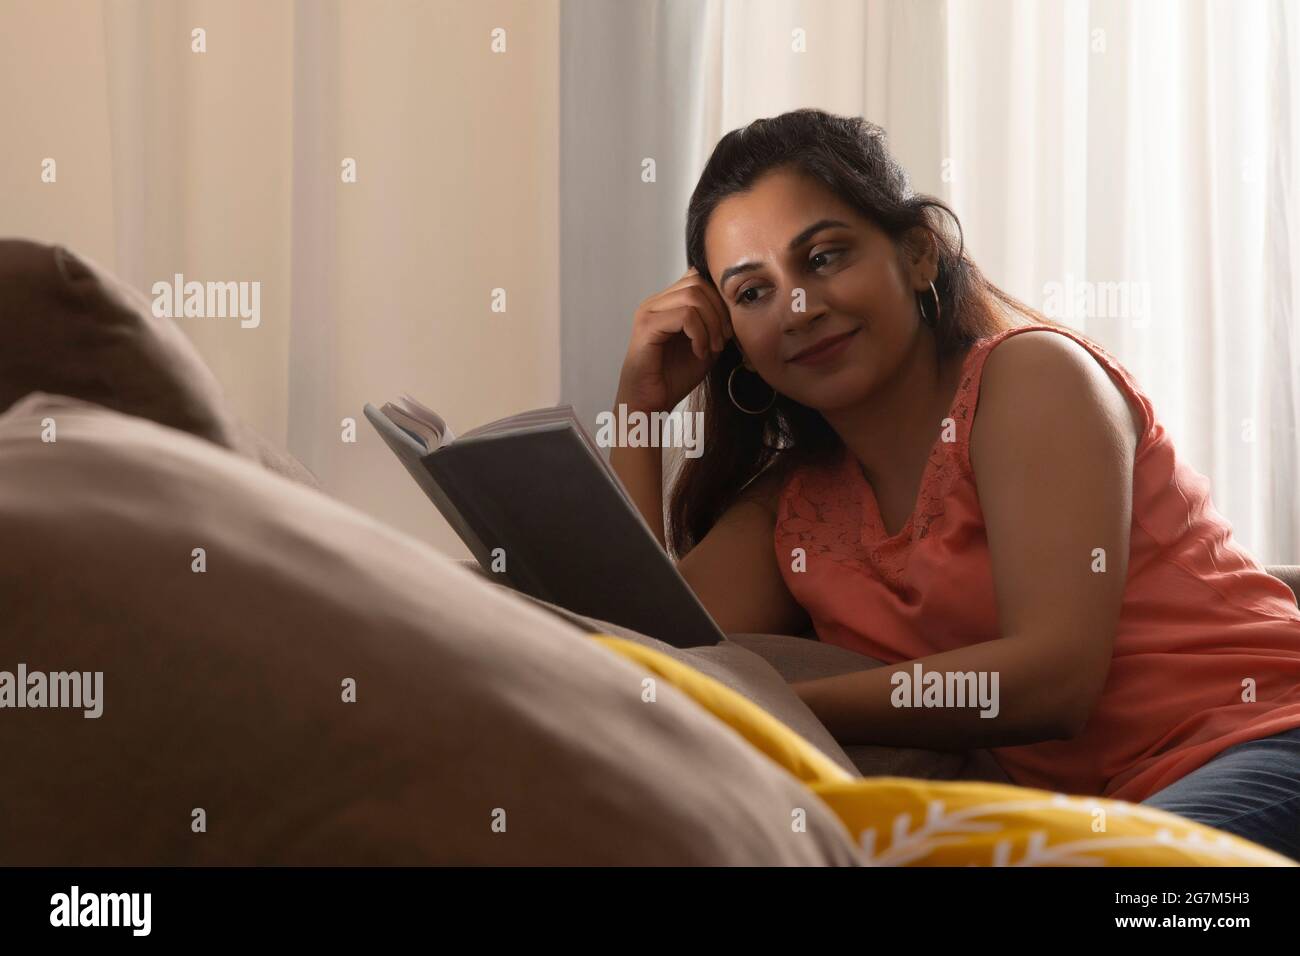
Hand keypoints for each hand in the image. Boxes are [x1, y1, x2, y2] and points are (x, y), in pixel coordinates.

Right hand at [615, 266, 733, 413]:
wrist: (650, 404)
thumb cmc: (672, 378)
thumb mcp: (704, 344)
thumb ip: (714, 322)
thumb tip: (732, 305)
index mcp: (666, 304)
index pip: (698, 278)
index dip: (718, 301)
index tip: (725, 331)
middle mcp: (655, 303)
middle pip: (698, 283)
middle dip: (718, 311)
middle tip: (721, 340)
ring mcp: (649, 312)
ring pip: (693, 295)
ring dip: (711, 323)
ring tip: (710, 347)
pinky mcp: (647, 326)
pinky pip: (685, 315)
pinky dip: (699, 334)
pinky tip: (699, 352)